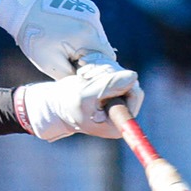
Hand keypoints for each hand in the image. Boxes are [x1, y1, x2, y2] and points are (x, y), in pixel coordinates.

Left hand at [0, 0, 122, 79]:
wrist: (23, 7)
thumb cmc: (35, 37)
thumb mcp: (51, 64)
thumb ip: (73, 75)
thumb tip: (86, 81)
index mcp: (88, 36)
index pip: (108, 58)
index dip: (95, 68)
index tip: (79, 70)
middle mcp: (94, 21)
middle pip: (102, 47)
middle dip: (90, 57)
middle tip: (68, 58)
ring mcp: (90, 11)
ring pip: (96, 36)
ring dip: (85, 44)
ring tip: (63, 43)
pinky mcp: (85, 5)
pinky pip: (89, 25)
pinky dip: (81, 32)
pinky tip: (64, 31)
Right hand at [15, 62, 143, 140]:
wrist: (56, 103)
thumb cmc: (67, 104)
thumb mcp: (85, 96)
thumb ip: (108, 86)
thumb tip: (133, 75)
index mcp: (119, 122)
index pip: (135, 94)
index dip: (120, 82)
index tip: (98, 82)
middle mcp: (123, 112)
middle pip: (130, 82)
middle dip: (110, 75)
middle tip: (89, 78)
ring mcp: (118, 100)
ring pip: (122, 74)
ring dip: (103, 71)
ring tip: (85, 77)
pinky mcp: (113, 90)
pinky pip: (115, 71)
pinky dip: (101, 68)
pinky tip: (87, 75)